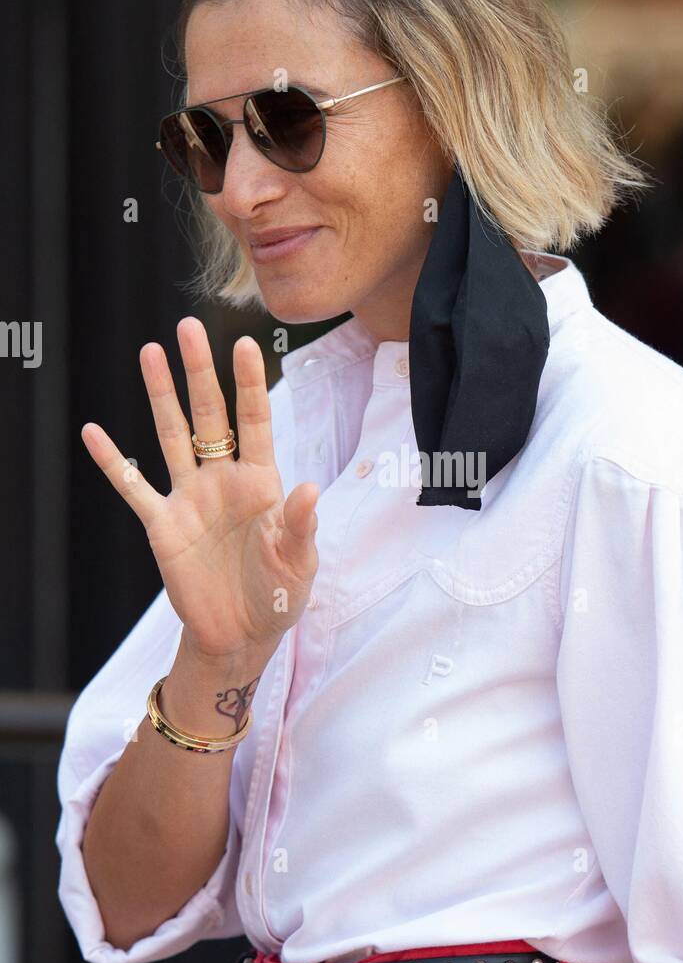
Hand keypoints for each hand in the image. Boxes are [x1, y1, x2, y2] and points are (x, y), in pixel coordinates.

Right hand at [81, 317, 318, 660]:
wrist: (241, 634)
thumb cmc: (278, 595)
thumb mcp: (298, 565)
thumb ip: (299, 527)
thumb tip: (307, 490)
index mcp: (262, 483)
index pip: (255, 422)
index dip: (249, 384)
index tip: (245, 344)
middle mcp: (223, 479)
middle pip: (210, 414)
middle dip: (200, 372)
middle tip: (188, 327)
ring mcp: (190, 498)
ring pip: (172, 435)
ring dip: (161, 396)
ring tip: (150, 352)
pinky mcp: (162, 525)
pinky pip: (133, 487)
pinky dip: (113, 462)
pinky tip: (94, 432)